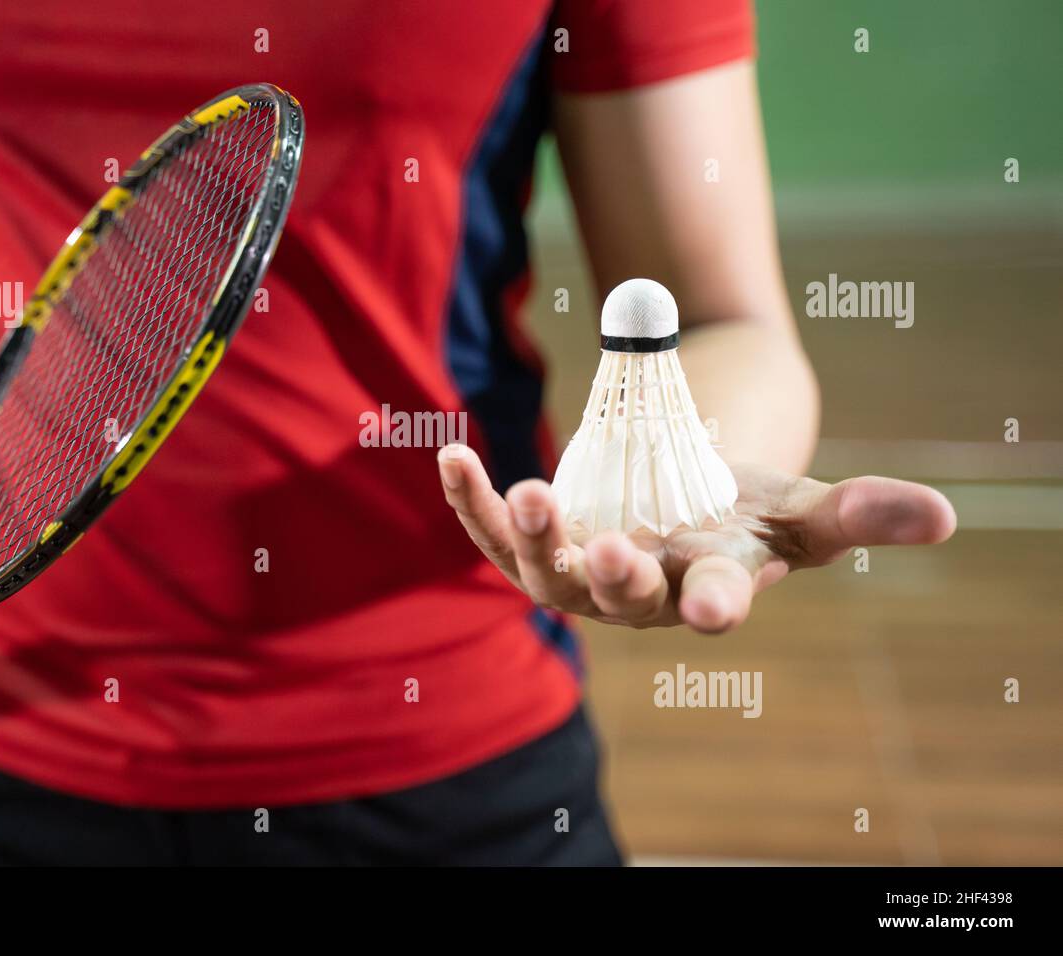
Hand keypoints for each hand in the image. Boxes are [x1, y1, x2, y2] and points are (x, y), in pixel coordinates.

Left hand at [437, 444, 955, 633]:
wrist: (679, 496)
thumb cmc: (742, 510)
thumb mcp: (801, 507)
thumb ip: (862, 514)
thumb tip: (947, 516)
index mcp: (705, 586)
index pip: (713, 606)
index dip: (716, 607)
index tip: (719, 610)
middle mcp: (635, 593)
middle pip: (619, 597)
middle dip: (615, 576)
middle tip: (613, 549)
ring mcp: (577, 571)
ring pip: (546, 570)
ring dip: (533, 536)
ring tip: (529, 490)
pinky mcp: (532, 541)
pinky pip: (491, 528)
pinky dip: (471, 498)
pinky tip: (453, 454)